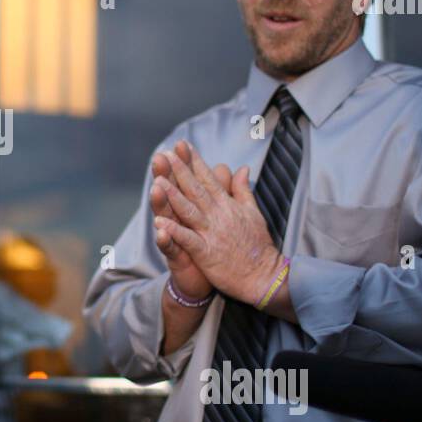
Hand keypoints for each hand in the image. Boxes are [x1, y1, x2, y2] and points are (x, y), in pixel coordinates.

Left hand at [152, 142, 282, 305]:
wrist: (264, 276)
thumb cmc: (258, 246)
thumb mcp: (253, 213)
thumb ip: (243, 191)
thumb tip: (242, 169)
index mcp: (227, 205)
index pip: (209, 179)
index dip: (194, 161)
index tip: (182, 146)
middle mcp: (219, 215)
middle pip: (196, 189)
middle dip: (180, 170)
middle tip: (165, 153)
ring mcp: (212, 233)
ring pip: (189, 210)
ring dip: (173, 196)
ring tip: (157, 181)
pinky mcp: (206, 253)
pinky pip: (188, 240)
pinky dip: (174, 232)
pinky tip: (159, 223)